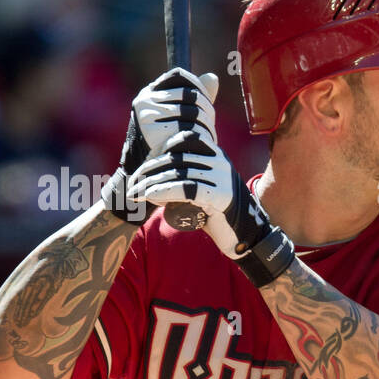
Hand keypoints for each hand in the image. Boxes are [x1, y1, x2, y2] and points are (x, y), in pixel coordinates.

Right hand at [102, 68, 219, 223]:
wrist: (148, 176)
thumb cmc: (167, 147)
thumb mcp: (181, 118)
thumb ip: (197, 97)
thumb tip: (213, 77)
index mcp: (151, 93)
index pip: (181, 76)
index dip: (199, 88)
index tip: (204, 106)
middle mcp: (146, 99)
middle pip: (192, 94)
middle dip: (206, 111)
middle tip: (208, 129)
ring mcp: (148, 113)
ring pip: (194, 111)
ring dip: (206, 126)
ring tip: (205, 139)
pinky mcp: (154, 129)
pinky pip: (189, 126)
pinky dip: (200, 136)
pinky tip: (199, 146)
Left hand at [126, 128, 296, 286]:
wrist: (246, 238)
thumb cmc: (218, 215)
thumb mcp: (204, 188)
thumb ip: (188, 177)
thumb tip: (154, 172)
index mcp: (216, 154)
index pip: (182, 140)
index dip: (159, 152)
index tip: (142, 170)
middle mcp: (220, 162)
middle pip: (176, 158)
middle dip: (148, 171)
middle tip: (132, 186)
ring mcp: (222, 178)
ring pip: (178, 173)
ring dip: (151, 183)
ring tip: (135, 195)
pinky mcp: (221, 196)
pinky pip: (186, 188)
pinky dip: (164, 191)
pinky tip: (150, 196)